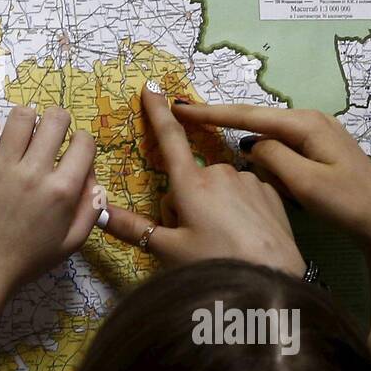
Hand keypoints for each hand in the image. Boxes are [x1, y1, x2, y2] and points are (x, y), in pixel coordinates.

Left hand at [0, 105, 100, 302]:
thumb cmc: (26, 259)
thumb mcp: (71, 243)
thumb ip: (90, 208)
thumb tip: (93, 176)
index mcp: (62, 191)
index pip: (84, 142)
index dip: (82, 142)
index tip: (71, 151)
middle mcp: (34, 172)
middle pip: (55, 119)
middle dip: (58, 121)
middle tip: (48, 137)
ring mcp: (1, 166)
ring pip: (21, 115)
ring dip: (26, 120)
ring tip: (21, 136)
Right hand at [102, 83, 304, 276]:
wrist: (273, 282)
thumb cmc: (215, 266)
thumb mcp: (168, 250)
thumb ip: (132, 228)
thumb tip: (97, 211)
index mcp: (191, 183)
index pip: (170, 139)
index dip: (159, 112)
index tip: (152, 87)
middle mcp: (219, 173)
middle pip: (192, 180)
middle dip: (186, 202)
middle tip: (192, 239)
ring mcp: (247, 181)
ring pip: (219, 190)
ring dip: (213, 208)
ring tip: (221, 243)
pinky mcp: (270, 193)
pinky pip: (244, 195)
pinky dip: (239, 211)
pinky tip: (244, 237)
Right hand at [172, 101, 370, 253]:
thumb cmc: (348, 204)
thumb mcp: (305, 183)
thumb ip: (272, 158)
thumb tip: (249, 143)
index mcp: (306, 124)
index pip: (249, 114)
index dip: (211, 112)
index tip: (180, 107)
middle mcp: (311, 120)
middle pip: (256, 116)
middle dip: (221, 116)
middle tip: (184, 114)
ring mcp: (317, 133)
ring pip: (267, 130)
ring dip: (239, 131)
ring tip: (204, 130)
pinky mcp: (319, 148)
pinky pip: (280, 142)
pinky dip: (258, 146)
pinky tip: (244, 152)